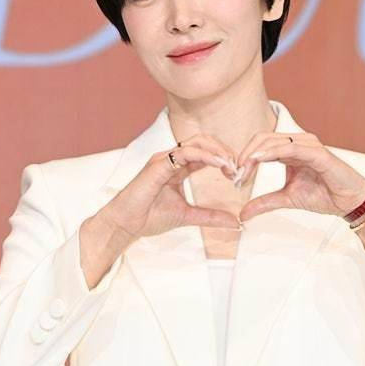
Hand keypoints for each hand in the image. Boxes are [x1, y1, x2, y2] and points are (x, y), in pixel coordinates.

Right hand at [102, 134, 240, 241]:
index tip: (238, 174)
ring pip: (197, 142)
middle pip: (204, 141)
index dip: (224, 159)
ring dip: (218, 151)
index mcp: (178, 167)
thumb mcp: (188, 216)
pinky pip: (186, 152)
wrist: (126, 224)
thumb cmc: (149, 217)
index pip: (205, 153)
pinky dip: (206, 156)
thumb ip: (211, 216)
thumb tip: (236, 223)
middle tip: (238, 168)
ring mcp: (164, 158)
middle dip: (224, 151)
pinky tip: (219, 165)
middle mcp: (172, 159)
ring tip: (231, 166)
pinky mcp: (159, 164)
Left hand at [235, 131, 364, 221]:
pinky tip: (259, 160)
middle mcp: (297, 142)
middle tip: (235, 174)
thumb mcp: (286, 199)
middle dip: (245, 155)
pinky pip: (291, 147)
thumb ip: (264, 202)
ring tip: (243, 169)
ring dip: (255, 154)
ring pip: (274, 140)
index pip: (260, 145)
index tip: (234, 177)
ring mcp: (308, 145)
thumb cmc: (324, 195)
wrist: (350, 203)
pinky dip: (272, 152)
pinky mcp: (317, 152)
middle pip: (262, 138)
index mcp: (289, 150)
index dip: (244, 158)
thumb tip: (242, 214)